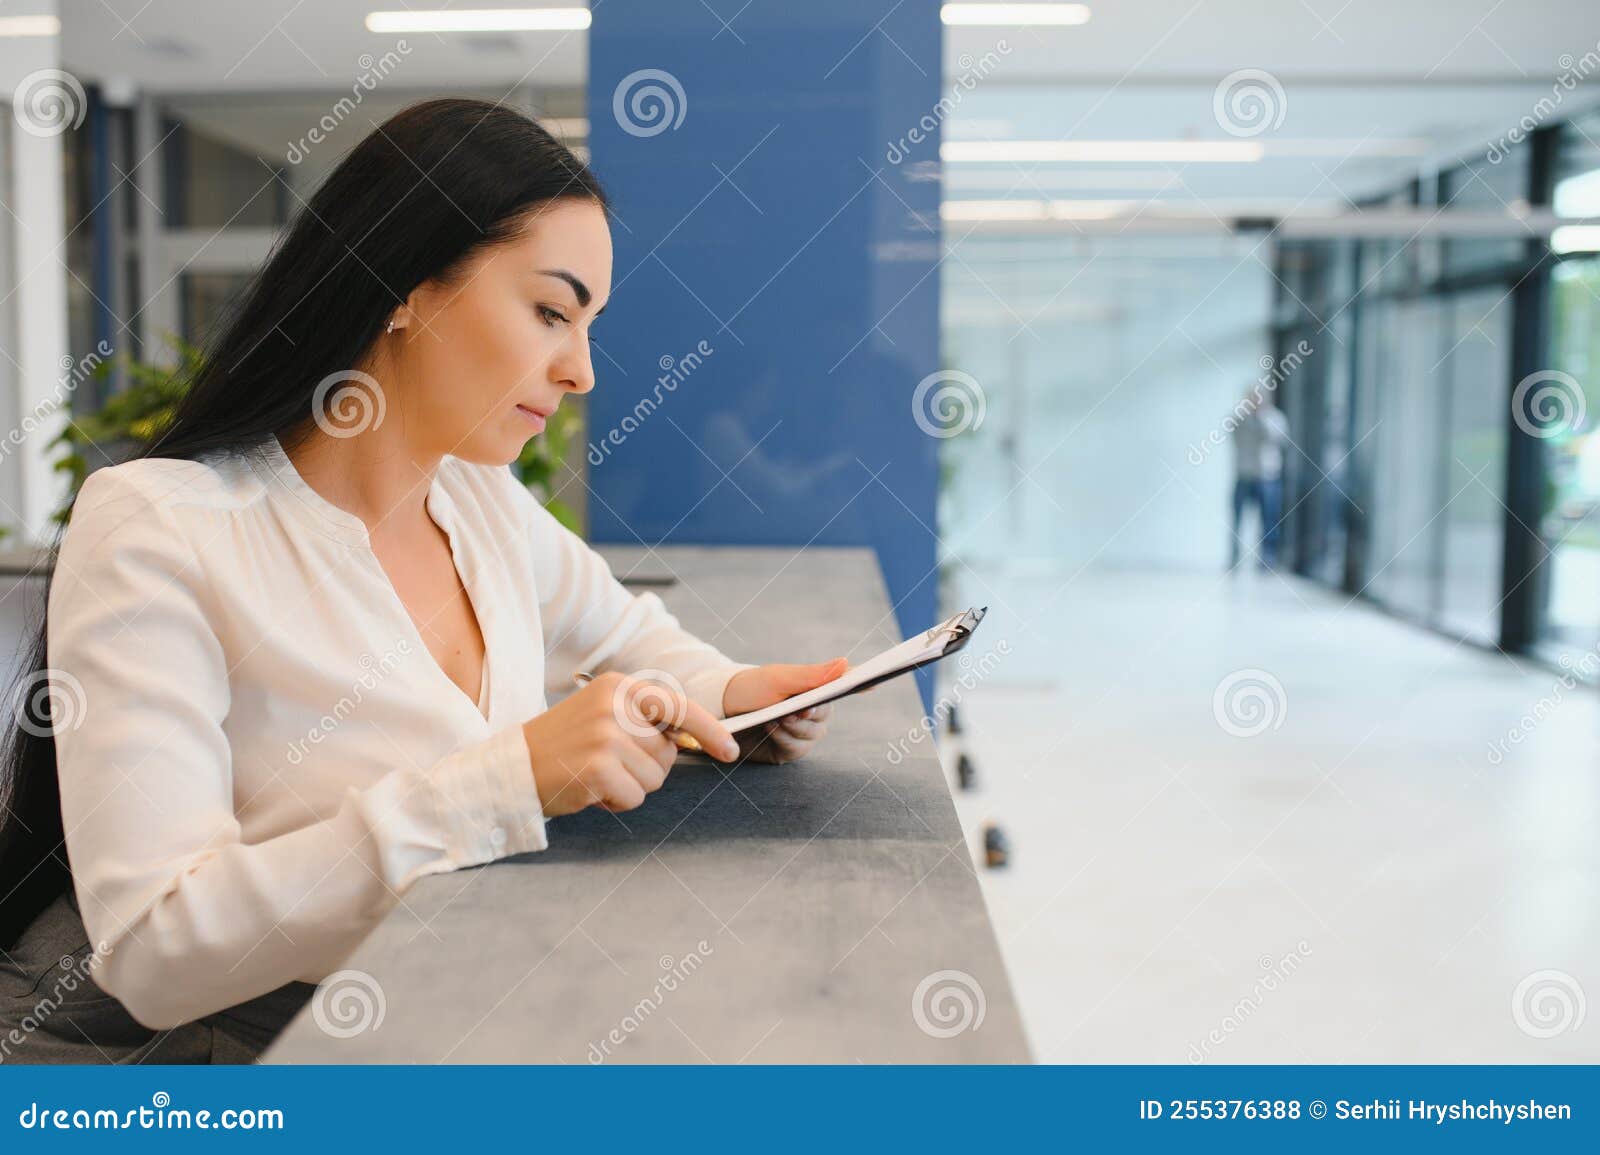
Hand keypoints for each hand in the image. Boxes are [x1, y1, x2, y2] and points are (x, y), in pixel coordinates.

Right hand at [522, 671, 739, 815]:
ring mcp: (605, 735)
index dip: (709, 730)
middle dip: (646, 767)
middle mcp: (614, 704)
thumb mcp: (603, 714)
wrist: (513, 767)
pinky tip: (590, 789)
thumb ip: (644, 721)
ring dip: (630, 785)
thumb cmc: (565, 745)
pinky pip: (634, 797)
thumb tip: (695, 739)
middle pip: (668, 752)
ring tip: (597, 774)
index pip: (678, 706)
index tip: (729, 750)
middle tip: (608, 763)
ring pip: (655, 778)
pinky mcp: (597, 767)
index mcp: (618, 685)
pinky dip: (616, 801)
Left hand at [722, 657, 847, 764]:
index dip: (858, 684)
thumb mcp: (779, 678)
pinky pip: (796, 748)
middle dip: (809, 714)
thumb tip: (845, 664)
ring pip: (811, 735)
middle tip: (795, 710)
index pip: (842, 685)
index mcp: (813, 687)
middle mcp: (811, 710)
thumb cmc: (751, 688)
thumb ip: (812, 674)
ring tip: (775, 718)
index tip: (871, 683)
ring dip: (793, 727)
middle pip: (824, 716)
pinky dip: (783, 738)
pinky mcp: (787, 749)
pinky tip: (770, 729)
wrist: (721, 711)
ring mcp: (800, 731)